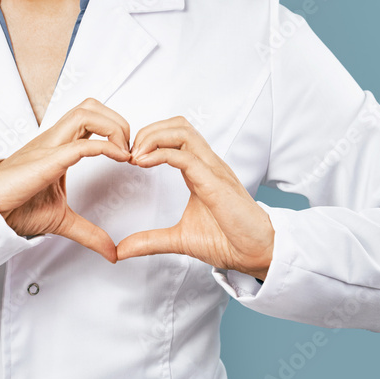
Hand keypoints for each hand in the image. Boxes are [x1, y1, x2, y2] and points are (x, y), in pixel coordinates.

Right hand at [0, 98, 131, 262]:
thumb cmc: (17, 209)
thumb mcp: (63, 221)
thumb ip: (90, 233)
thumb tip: (111, 252)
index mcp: (60, 147)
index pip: (91, 118)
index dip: (116, 129)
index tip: (130, 155)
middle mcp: (56, 140)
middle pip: (91, 106)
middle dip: (118, 121)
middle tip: (130, 149)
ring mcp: (50, 146)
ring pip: (86, 113)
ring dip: (114, 128)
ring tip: (125, 153)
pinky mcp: (47, 160)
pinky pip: (80, 144)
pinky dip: (106, 146)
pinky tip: (120, 158)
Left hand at [116, 117, 274, 279]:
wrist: (257, 253)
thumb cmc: (230, 242)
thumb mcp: (180, 239)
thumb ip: (151, 241)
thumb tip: (123, 249)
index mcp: (201, 172)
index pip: (176, 136)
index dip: (149, 140)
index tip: (129, 159)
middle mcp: (208, 165)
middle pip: (177, 125)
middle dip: (148, 131)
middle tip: (128, 153)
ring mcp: (213, 170)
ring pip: (182, 131)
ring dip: (152, 137)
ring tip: (134, 155)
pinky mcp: (215, 182)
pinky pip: (186, 155)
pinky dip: (160, 154)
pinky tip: (143, 163)